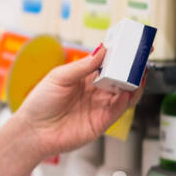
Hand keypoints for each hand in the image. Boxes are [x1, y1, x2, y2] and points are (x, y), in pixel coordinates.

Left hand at [14, 45, 144, 158]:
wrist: (33, 131)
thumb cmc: (40, 103)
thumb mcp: (59, 77)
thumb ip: (82, 65)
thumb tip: (102, 49)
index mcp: (85, 78)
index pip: (107, 63)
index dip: (121, 54)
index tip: (133, 43)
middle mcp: (95, 91)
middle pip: (120, 77)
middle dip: (132, 67)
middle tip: (142, 57)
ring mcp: (100, 106)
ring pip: (125, 93)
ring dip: (134, 83)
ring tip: (139, 74)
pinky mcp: (101, 122)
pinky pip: (118, 110)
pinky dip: (125, 100)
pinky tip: (126, 92)